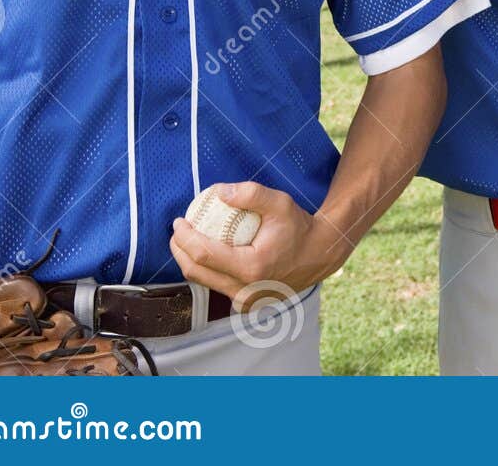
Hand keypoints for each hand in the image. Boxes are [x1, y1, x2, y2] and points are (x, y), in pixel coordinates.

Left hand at [169, 182, 353, 311]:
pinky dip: (207, 270)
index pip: (203, 254)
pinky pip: (217, 286)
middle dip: (179, 251)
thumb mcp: (280, 203)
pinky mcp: (246, 304)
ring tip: (187, 240)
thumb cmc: (300, 227)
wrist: (320, 254)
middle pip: (196, 272)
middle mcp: (246, 291)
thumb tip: (218, 193)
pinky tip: (207, 254)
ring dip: (190, 261)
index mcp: (252, 268)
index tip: (178, 221)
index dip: (184, 238)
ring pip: (204, 282)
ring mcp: (246, 301)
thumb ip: (251, 193)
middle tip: (177, 231)